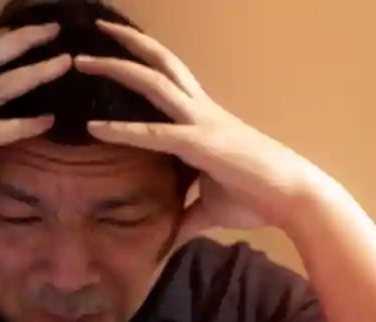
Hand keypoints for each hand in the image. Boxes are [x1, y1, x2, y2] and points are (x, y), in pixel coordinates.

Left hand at [74, 21, 326, 244]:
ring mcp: (202, 123)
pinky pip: (154, 133)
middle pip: (160, 65)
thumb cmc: (257, 198)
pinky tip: (93, 127)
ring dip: (117, 68)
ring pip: (154, 82)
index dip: (143, 64)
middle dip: (127, 46)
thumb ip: (186, 216)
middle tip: (96, 30)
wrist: (293, 199)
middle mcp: (201, 111)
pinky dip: (122, 129)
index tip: (115, 53)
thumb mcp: (210, 207)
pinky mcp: (201, 144)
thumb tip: (169, 236)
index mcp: (203, 119)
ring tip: (83, 59)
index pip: (168, 81)